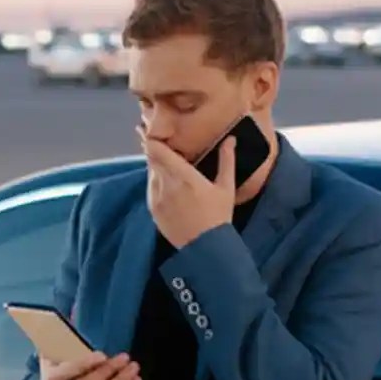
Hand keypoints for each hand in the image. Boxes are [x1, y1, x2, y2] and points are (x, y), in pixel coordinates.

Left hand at [140, 130, 235, 247]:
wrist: (205, 247)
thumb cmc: (218, 215)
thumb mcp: (226, 187)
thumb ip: (227, 160)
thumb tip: (230, 139)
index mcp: (184, 176)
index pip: (157, 150)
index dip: (153, 139)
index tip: (156, 132)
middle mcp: (166, 184)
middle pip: (151, 158)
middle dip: (153, 149)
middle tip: (157, 141)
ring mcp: (156, 198)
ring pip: (150, 173)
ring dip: (156, 166)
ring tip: (165, 163)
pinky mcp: (153, 209)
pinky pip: (150, 188)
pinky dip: (156, 181)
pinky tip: (166, 183)